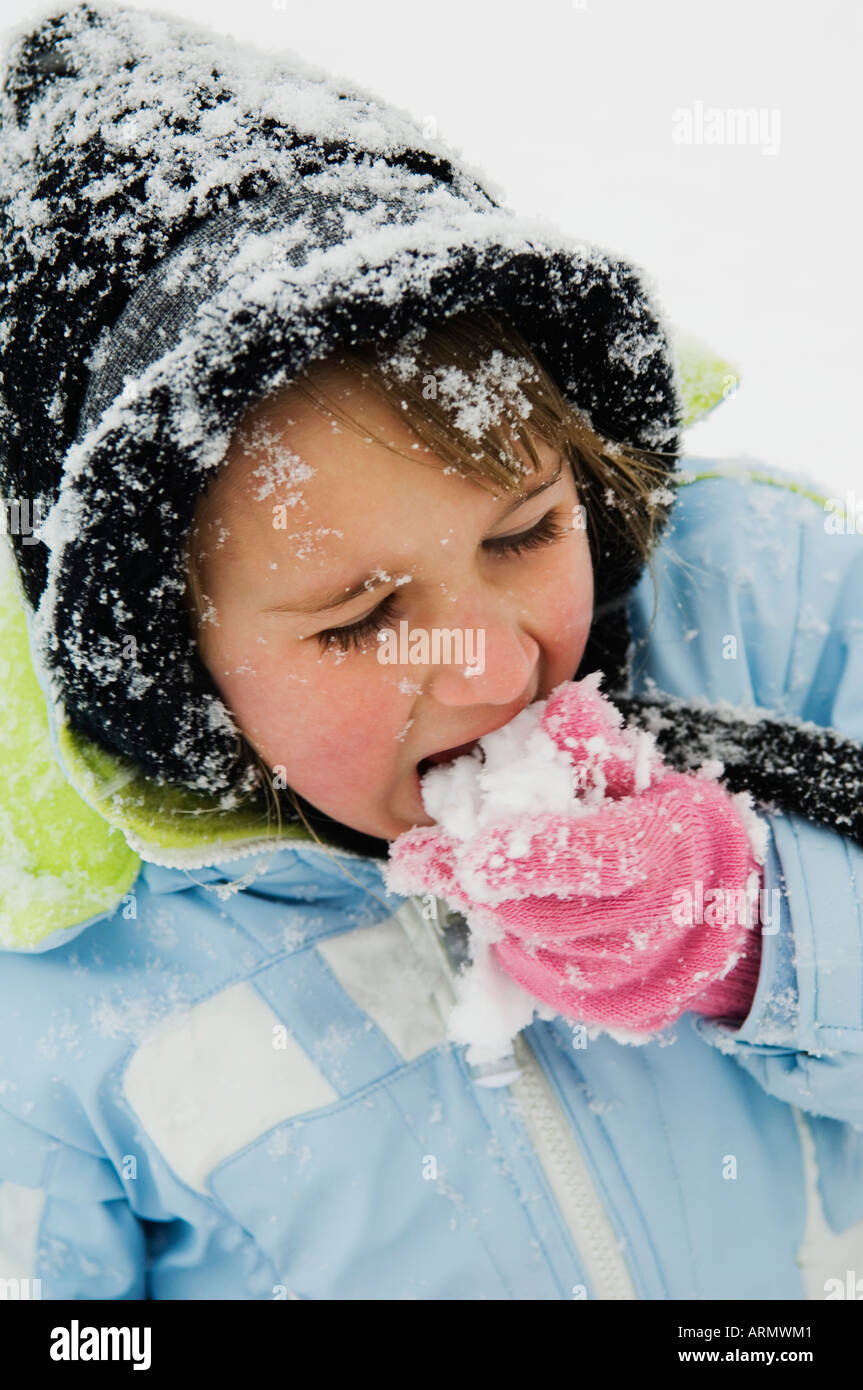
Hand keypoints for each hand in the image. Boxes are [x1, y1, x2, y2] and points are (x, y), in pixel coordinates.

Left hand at [385, 676, 763, 1034]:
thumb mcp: (643, 777)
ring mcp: (629, 978)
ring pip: (531, 946)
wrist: (724, 912)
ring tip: (481, 874)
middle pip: (545, 912)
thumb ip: (594, 746)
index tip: (468, 853)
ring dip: (490, 910)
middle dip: (477, 884)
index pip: (597, 860)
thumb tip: (565, 705)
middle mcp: (649, 928)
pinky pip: (536, 975)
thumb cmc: (670, 831)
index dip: (530, 858)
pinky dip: (511, 941)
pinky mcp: (607, 1008)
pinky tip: (511, 909)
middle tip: (424, 857)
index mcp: (664, 856)